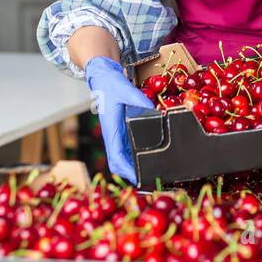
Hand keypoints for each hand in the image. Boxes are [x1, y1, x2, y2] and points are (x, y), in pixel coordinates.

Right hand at [84, 56, 156, 183]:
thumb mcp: (126, 90)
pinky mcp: (122, 132)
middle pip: (119, 163)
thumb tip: (157, 112)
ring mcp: (117, 136)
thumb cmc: (111, 85)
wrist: (104, 78)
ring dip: (134, 169)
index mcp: (111, 130)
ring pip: (123, 159)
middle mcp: (113, 136)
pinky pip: (128, 150)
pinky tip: (149, 161)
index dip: (126, 170)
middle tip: (150, 183)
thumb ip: (140, 100)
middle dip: (131, 175)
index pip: (116, 157)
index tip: (138, 179)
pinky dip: (136, 160)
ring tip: (152, 176)